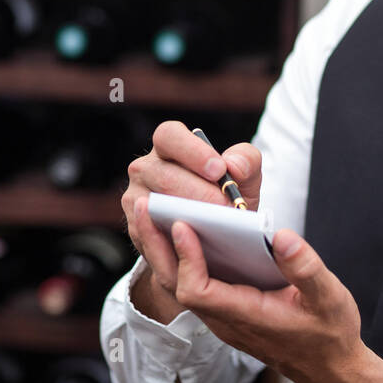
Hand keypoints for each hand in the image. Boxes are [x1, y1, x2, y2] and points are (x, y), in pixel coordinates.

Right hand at [122, 120, 262, 320]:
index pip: (169, 136)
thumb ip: (247, 161)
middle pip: (162, 175)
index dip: (192, 151)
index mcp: (169, 145)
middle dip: (197, 193)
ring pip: (154, 206)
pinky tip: (200, 246)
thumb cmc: (226, 195)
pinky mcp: (135, 229)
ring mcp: (136, 198)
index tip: (219, 170)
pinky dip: (175, 242)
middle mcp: (145, 168)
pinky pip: (150, 236)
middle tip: (225, 209)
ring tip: (216, 227)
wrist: (214, 233)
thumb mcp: (245, 177)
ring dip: (185, 218)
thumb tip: (233, 165)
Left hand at [168, 221, 382, 382]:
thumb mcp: (329, 297)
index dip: (186, 258)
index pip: (198, 290)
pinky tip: (178, 232)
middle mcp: (227, 319)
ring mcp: (224, 317)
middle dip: (157, 245)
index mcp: (247, 315)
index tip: (183, 224)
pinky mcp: (227, 311)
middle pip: (174, 284)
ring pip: (178, 285)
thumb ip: (305, 267)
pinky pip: (192, 284)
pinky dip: (178, 257)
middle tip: (145, 207)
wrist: (329, 367)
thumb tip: (281, 235)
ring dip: (163, 249)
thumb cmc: (329, 333)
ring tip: (152, 212)